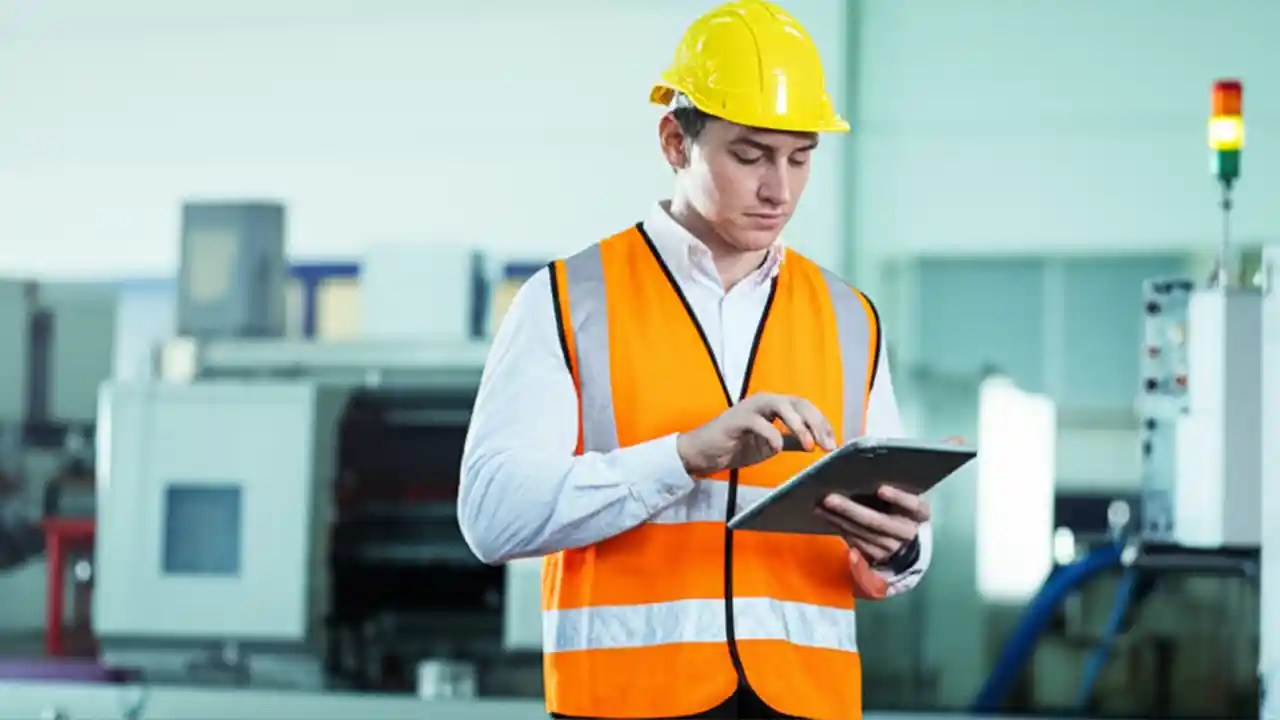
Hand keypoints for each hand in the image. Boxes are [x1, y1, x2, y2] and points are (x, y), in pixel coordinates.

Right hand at [676, 393, 835, 475]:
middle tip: (828, 445)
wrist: (703, 453)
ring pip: (782, 406)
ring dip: (799, 425)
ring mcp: (751, 408)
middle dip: (817, 423)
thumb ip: (792, 440)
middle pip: (799, 403)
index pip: (806, 408)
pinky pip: (760, 422)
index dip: (822, 424)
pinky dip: (772, 435)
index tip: (833, 444)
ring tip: (810, 446)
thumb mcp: (771, 445)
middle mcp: (765, 402)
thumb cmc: (735, 446)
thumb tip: (816, 443)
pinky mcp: (737, 419)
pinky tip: (778, 448)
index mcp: (775, 407)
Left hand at [815, 486, 930, 565]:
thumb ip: (892, 482)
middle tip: (829, 497)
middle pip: (879, 521)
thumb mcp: (904, 496)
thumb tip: (861, 462)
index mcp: (920, 513)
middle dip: (851, 510)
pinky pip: (857, 543)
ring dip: (839, 520)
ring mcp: (894, 547)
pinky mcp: (879, 557)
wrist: (908, 541)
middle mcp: (908, 532)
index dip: (898, 497)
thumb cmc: (901, 507)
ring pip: (863, 533)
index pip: (914, 505)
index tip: (881, 489)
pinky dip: (840, 529)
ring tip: (820, 506)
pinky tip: (827, 518)